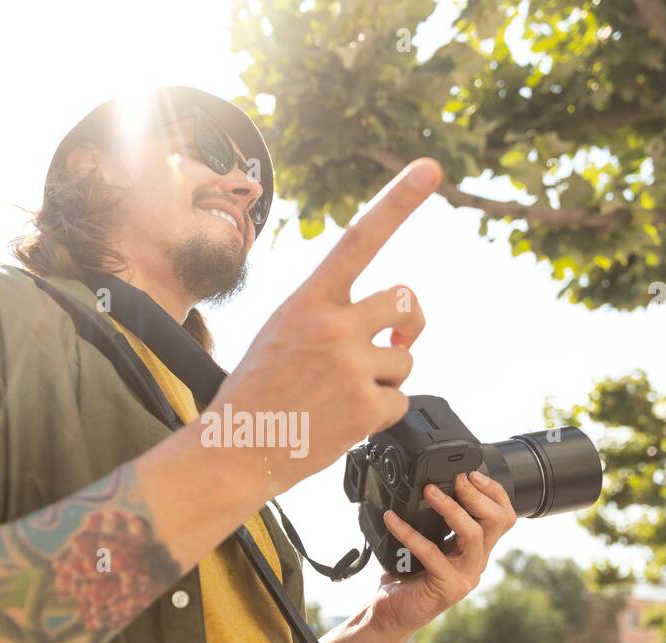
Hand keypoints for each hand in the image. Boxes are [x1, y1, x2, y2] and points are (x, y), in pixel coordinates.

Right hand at [208, 158, 443, 496]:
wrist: (235, 450)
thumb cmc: (254, 393)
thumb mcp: (280, 332)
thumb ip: (330, 314)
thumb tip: (388, 317)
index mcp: (307, 301)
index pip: (360, 239)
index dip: (399, 202)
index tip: (430, 169)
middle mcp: (333, 326)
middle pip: (403, 302)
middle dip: (404, 322)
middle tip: (391, 338)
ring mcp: (353, 366)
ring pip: (404, 357)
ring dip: (385, 375)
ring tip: (343, 394)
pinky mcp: (368, 407)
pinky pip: (400, 399)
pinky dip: (380, 412)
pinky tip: (345, 419)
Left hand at [367, 471, 516, 642]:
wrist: (391, 614)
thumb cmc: (406, 577)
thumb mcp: (425, 541)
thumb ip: (433, 520)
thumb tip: (428, 484)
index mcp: (476, 548)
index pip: (503, 516)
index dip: (494, 492)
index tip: (472, 473)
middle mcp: (476, 561)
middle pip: (497, 522)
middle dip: (478, 495)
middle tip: (457, 479)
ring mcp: (466, 576)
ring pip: (473, 535)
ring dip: (452, 509)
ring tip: (430, 492)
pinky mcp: (448, 587)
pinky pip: (432, 553)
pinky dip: (409, 532)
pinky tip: (393, 520)